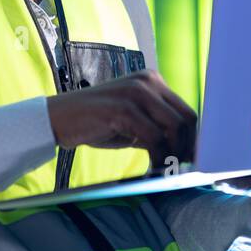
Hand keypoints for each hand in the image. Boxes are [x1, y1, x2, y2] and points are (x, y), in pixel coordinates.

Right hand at [46, 69, 196, 169]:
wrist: (58, 119)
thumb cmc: (96, 123)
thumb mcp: (132, 123)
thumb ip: (156, 128)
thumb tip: (184, 150)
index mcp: (151, 81)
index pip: (186, 111)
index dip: (192, 138)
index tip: (191, 160)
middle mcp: (147, 81)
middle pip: (186, 118)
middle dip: (186, 147)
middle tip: (179, 169)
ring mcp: (135, 92)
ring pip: (173, 127)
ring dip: (172, 154)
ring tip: (164, 170)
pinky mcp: (123, 108)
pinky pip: (153, 137)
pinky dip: (157, 157)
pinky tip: (150, 168)